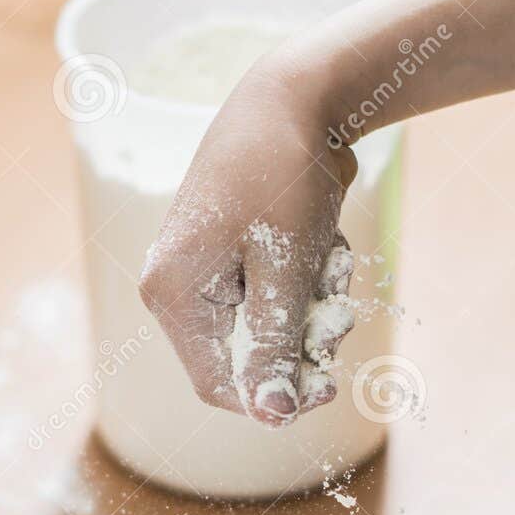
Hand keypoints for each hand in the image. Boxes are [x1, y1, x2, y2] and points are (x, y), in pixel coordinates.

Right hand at [139, 58, 358, 427]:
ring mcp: (206, 268)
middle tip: (340, 315)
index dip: (273, 398)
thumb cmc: (284, 177)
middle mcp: (178, 286)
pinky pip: (278, 295)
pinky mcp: (236, 253)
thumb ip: (275, 348)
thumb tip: (272, 419)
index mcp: (174, 293)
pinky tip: (322, 239)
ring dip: (313, 306)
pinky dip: (309, 278)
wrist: (297, 96)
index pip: (217, 384)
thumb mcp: (287, 271)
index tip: (327, 390)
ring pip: (270, 327)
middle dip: (300, 341)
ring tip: (331, 259)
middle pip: (246, 357)